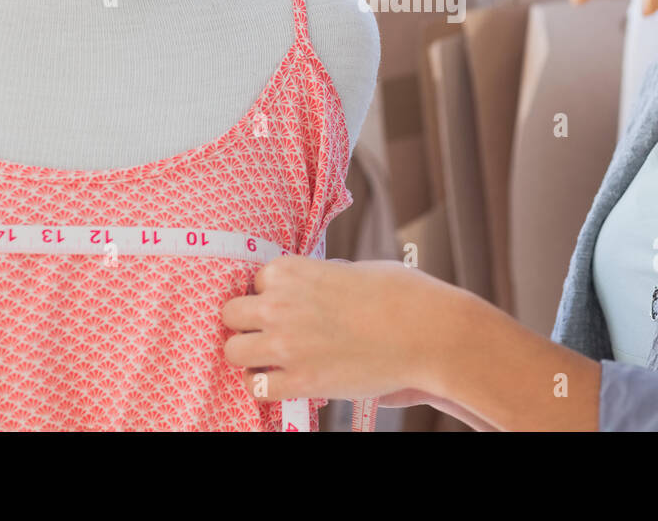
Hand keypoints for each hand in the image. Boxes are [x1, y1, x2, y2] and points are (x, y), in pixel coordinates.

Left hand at [221, 256, 449, 402]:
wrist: (427, 332)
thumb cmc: (401, 294)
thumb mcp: (354, 269)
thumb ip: (322, 277)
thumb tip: (314, 287)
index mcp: (292, 270)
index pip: (255, 281)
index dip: (270, 294)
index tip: (287, 305)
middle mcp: (280, 304)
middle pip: (230, 314)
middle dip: (247, 323)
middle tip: (270, 332)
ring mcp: (287, 344)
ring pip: (233, 351)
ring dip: (249, 354)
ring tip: (270, 358)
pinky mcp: (301, 380)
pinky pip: (256, 388)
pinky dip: (264, 385)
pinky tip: (280, 380)